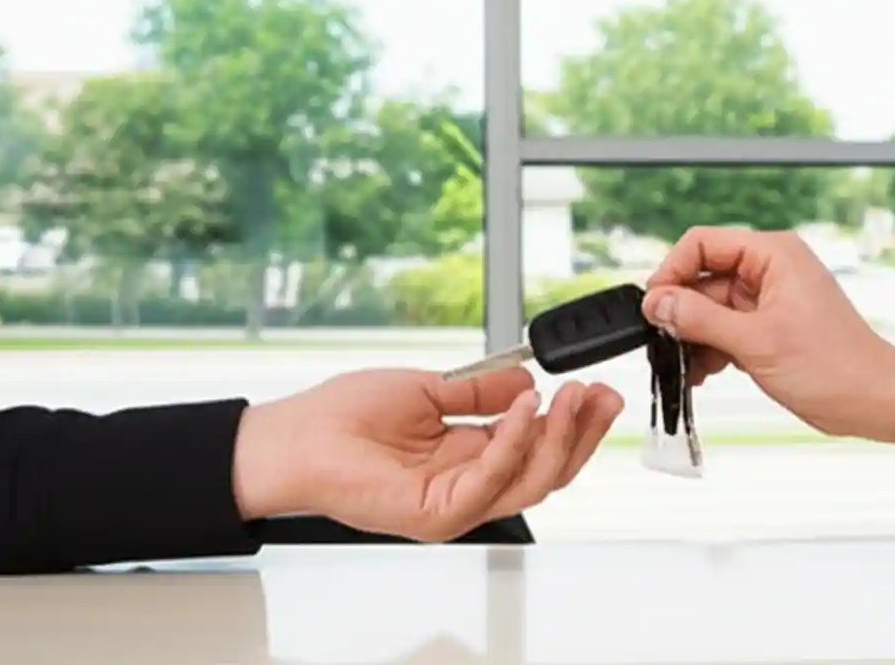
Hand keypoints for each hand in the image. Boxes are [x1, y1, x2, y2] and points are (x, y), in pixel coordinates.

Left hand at [231, 368, 622, 540]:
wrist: (294, 437)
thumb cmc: (343, 417)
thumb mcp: (429, 390)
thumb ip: (481, 391)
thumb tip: (529, 380)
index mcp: (467, 459)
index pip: (536, 449)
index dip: (571, 421)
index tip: (595, 389)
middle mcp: (467, 486)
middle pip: (546, 472)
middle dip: (581, 433)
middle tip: (600, 395)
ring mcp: (455, 506)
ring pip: (530, 482)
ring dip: (559, 437)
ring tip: (573, 397)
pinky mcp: (437, 515)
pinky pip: (491, 480)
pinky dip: (515, 442)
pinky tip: (527, 408)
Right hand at [641, 226, 894, 447]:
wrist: (873, 402)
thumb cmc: (834, 366)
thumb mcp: (755, 342)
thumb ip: (699, 319)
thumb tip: (657, 302)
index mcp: (773, 255)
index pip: (702, 244)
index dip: (672, 271)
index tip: (655, 306)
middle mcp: (769, 270)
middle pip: (702, 278)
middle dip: (680, 312)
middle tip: (663, 342)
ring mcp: (767, 300)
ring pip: (708, 308)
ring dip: (692, 336)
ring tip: (684, 366)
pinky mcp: (766, 328)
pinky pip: (722, 330)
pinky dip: (708, 350)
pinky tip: (700, 374)